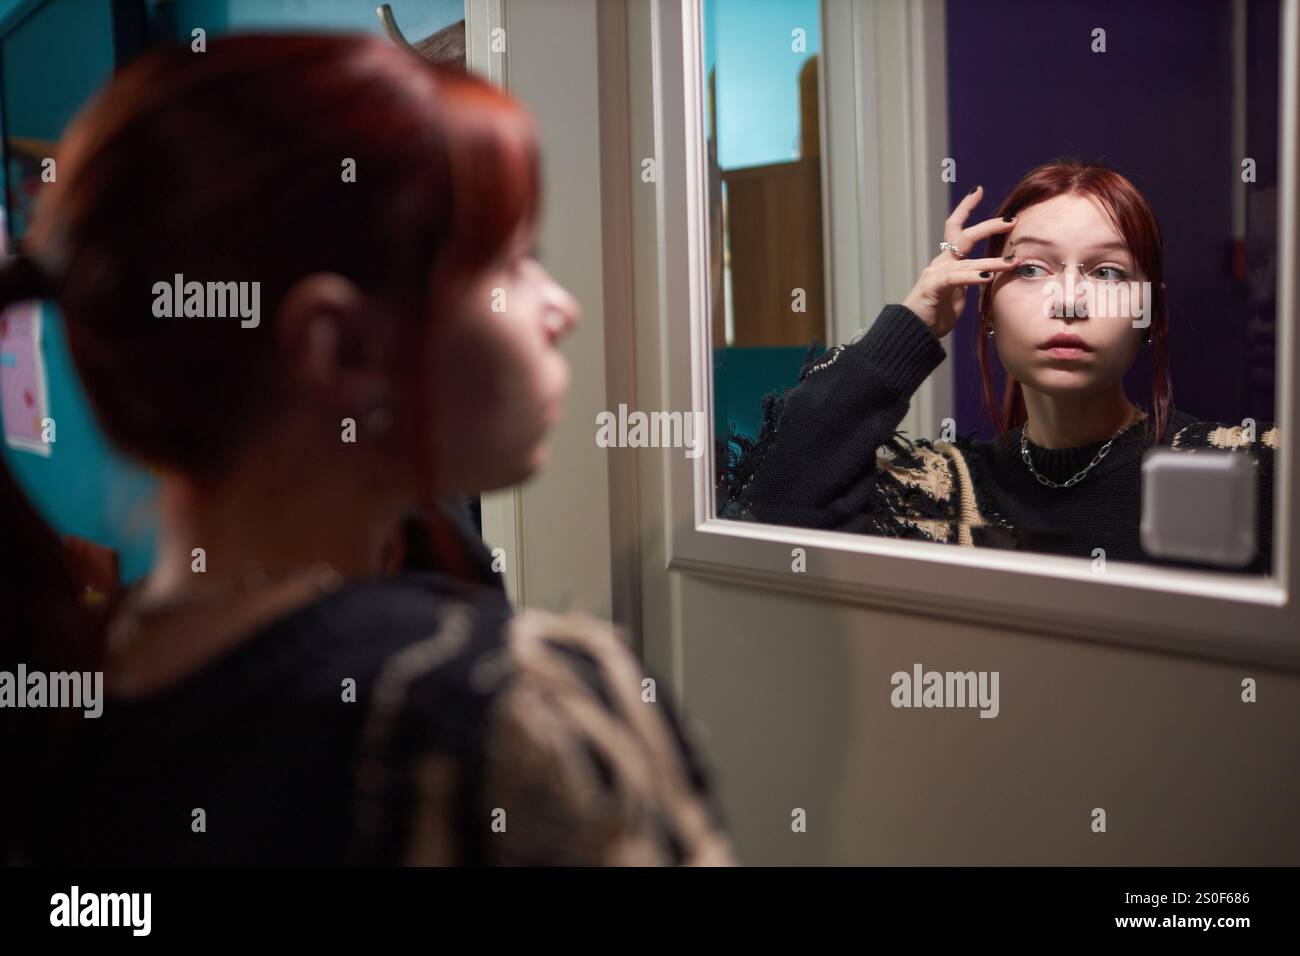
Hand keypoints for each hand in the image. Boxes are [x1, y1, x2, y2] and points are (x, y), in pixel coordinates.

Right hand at [901, 185, 1020, 339]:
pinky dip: (973, 277)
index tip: (978, 190)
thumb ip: (972, 279)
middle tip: (1011, 219)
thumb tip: (994, 274)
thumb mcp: (959, 293)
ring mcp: (936, 273)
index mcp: (946, 260)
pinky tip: (988, 278)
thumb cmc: (936, 313)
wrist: (912, 331)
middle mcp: (940, 262)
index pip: (954, 228)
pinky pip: (956, 278)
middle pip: (963, 236)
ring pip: (967, 260)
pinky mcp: (933, 288)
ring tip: (1013, 261)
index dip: (965, 208)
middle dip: (988, 226)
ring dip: (992, 261)